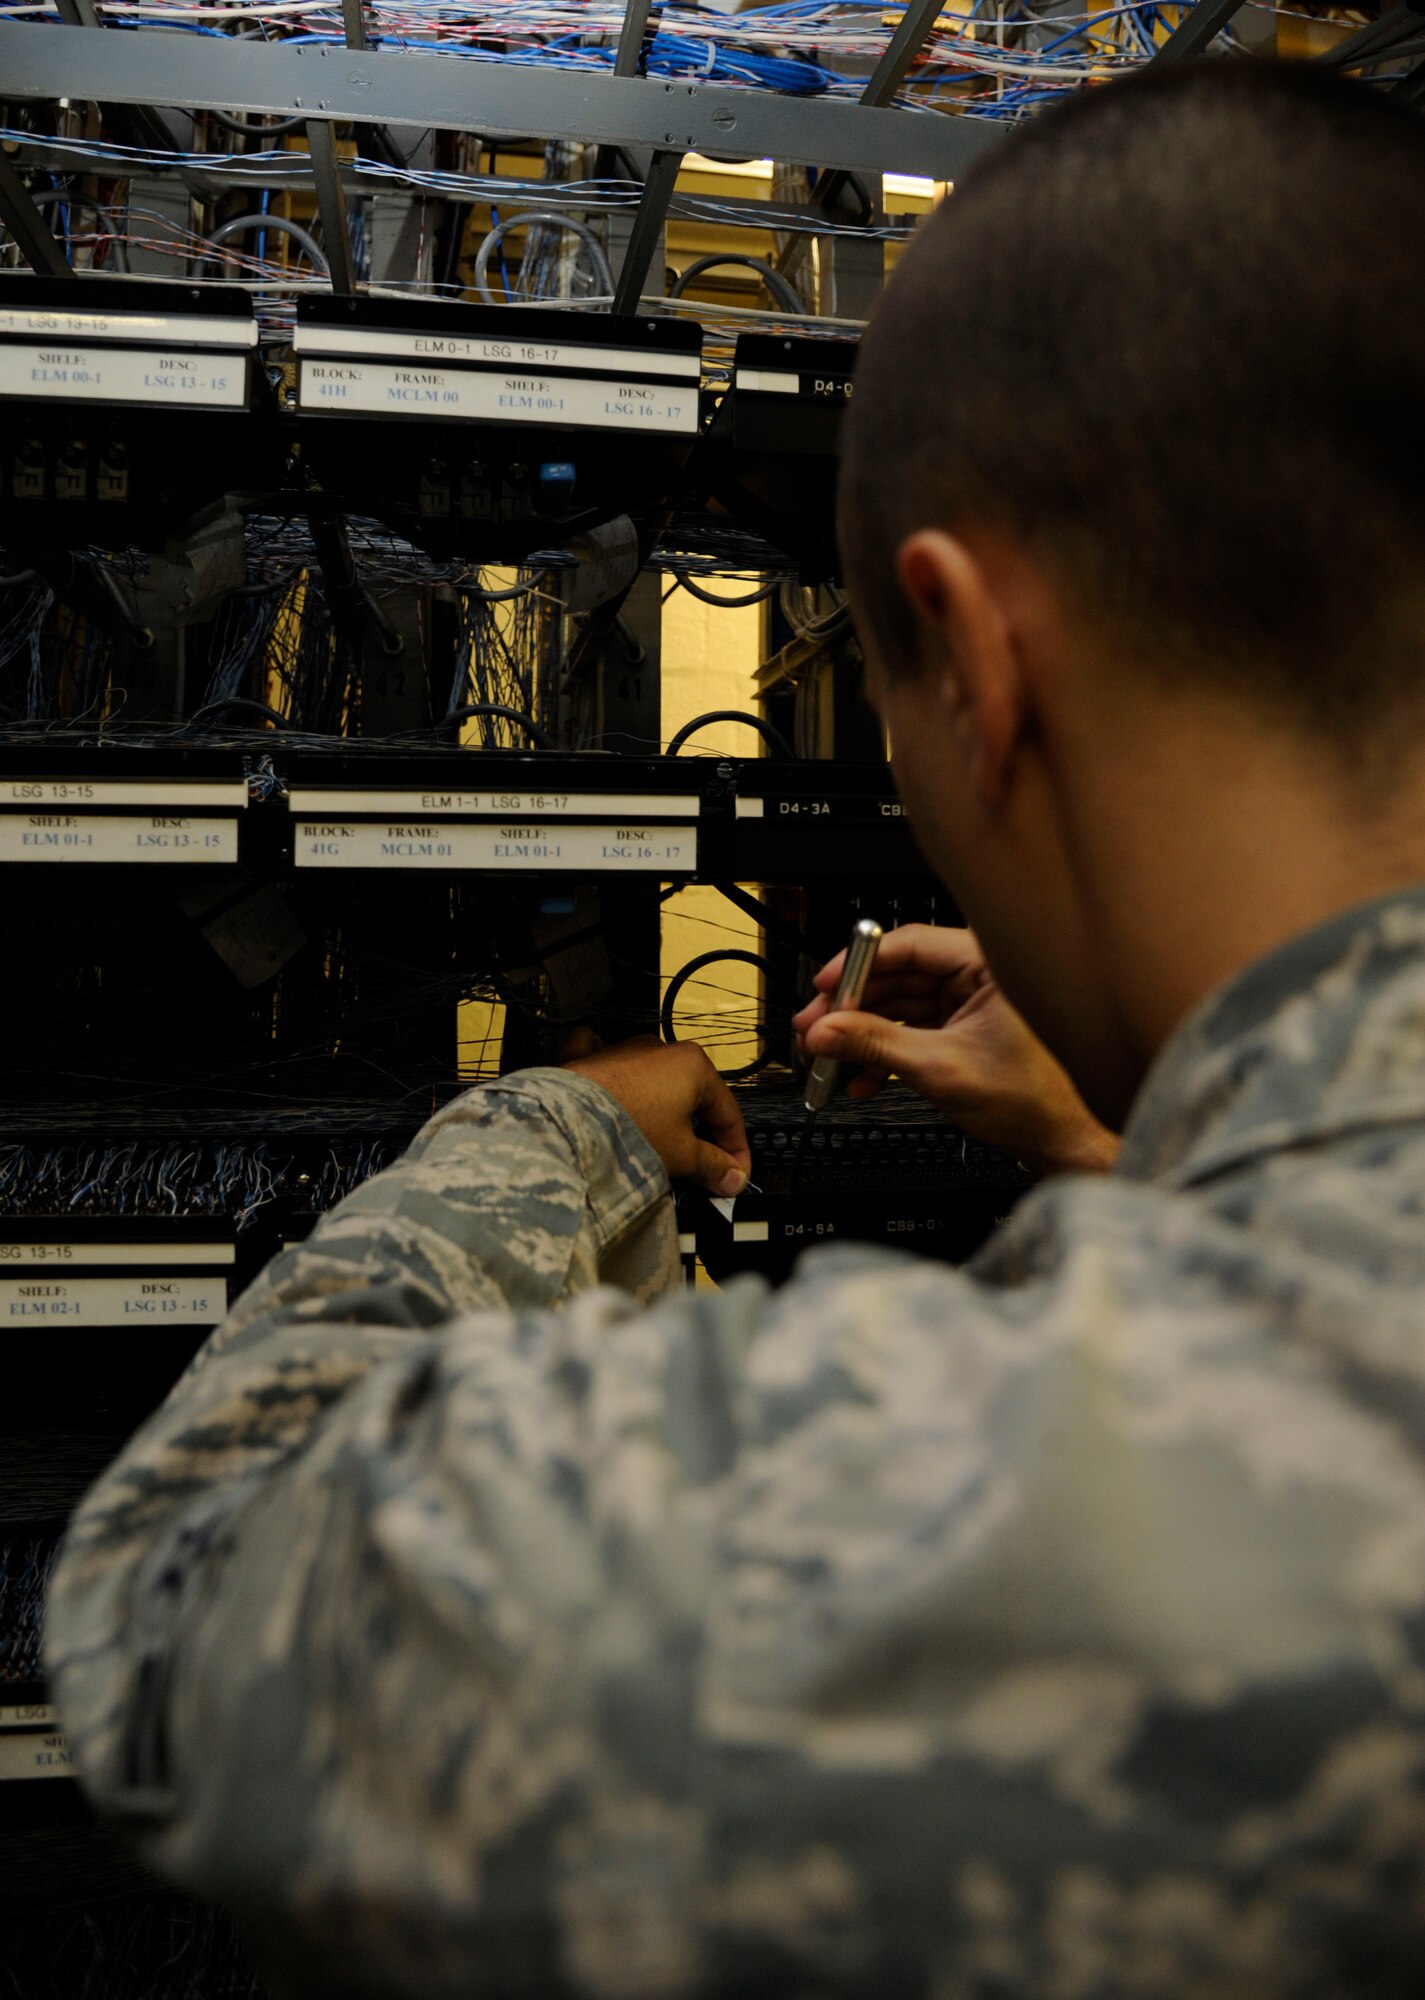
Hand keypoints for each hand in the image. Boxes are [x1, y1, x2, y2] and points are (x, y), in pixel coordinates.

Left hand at [565, 1038, 751, 1195]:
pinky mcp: (587, 1059)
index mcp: (693, 1066)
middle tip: (703, 1171)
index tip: (734, 1177)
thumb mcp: (681, 1155)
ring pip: (653, 1082)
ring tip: (660, 1150)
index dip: (736, 1151)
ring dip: (663, 1113)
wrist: (564, 1123)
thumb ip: (713, 1166)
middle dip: (700, 1135)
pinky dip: (611, 1076)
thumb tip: (732, 1179)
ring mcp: (622, 1051)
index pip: (728, 1113)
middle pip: (692, 1098)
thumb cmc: (628, 1131)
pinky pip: (606, 1062)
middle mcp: (661, 1050)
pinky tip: (610, 1089)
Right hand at [792, 925, 1118, 1176]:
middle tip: (815, 1029)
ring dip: (861, 1036)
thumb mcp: (940, 1069)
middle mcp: (977, 975)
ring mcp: (967, 1002)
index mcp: (986, 963)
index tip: (824, 987)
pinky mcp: (959, 1028)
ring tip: (830, 1060)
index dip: (857, 965)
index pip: (908, 945)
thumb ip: (876, 1045)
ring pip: (897, 1006)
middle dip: (852, 1008)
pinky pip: (908, 1029)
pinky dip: (882, 1052)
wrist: (1059, 1140)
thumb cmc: (1033, 1100)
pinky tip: (860, 1077)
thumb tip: (826, 1031)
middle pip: (895, 976)